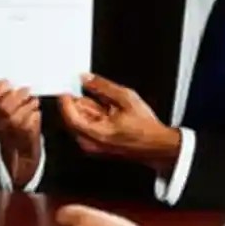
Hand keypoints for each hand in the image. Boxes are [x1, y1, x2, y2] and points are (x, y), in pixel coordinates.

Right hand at [0, 80, 41, 187]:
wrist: (17, 149)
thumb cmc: (7, 119)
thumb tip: (10, 80)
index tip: (5, 83)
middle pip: (3, 110)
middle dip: (16, 97)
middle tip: (25, 89)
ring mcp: (3, 136)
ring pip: (16, 118)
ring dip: (26, 105)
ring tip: (32, 98)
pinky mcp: (19, 140)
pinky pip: (27, 125)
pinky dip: (33, 114)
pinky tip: (35, 109)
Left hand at [58, 73, 180, 174]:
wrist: (158, 147)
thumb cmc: (146, 130)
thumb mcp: (126, 99)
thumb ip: (102, 86)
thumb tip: (86, 78)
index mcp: (94, 133)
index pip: (69, 114)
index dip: (66, 98)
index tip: (67, 87)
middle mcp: (90, 143)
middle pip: (74, 116)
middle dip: (82, 102)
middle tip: (95, 93)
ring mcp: (93, 146)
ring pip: (82, 120)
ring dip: (91, 109)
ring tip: (111, 106)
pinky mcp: (97, 147)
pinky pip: (89, 127)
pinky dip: (96, 117)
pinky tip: (111, 114)